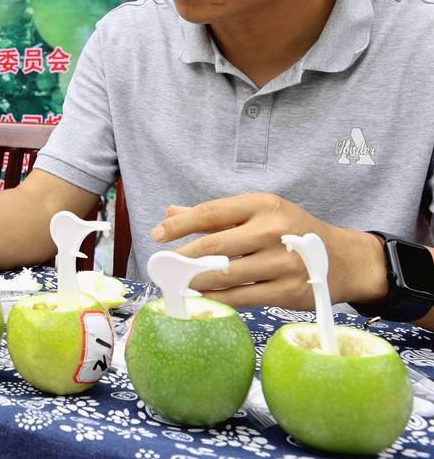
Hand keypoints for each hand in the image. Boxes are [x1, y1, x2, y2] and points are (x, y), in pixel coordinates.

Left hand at [153, 191, 388, 308]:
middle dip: (183, 258)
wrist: (345, 259)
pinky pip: (241, 297)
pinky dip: (217, 298)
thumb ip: (216, 216)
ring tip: (179, 283)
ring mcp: (282, 262)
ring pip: (225, 275)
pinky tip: (203, 296)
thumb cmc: (292, 232)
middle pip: (214, 246)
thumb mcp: (260, 213)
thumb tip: (171, 213)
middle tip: (164, 266)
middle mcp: (273, 231)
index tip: (158, 235)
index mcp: (263, 205)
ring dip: (196, 281)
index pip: (211, 212)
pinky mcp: (287, 291)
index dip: (180, 225)